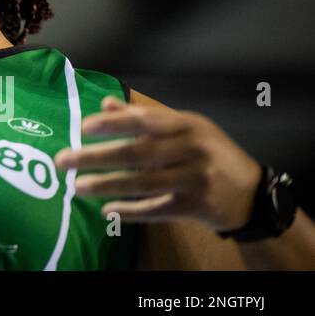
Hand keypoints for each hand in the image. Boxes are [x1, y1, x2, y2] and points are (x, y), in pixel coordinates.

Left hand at [54, 96, 263, 231]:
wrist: (252, 193)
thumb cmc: (209, 154)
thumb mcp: (185, 128)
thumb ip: (145, 117)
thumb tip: (106, 103)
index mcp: (186, 125)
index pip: (145, 121)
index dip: (113, 123)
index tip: (82, 127)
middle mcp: (193, 149)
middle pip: (138, 153)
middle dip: (96, 157)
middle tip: (63, 161)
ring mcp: (197, 179)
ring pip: (144, 183)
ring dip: (107, 186)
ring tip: (77, 188)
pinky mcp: (198, 207)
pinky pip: (158, 209)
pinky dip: (132, 211)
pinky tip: (108, 210)